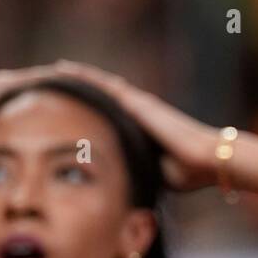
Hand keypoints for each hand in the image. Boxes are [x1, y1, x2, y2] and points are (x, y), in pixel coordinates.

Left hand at [54, 60, 219, 190]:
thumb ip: (137, 173)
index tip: (71, 114)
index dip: (91, 115)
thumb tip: (121, 190)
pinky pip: (103, 84)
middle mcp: (138, 112)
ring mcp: (137, 104)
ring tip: (51, 71)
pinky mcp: (135, 101)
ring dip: (76, 79)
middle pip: (102, 99)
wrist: (206, 159)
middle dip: (79, 94)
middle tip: (53, 87)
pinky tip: (62, 68)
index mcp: (141, 131)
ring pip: (99, 86)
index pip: (110, 120)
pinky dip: (83, 75)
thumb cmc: (188, 173)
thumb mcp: (155, 175)